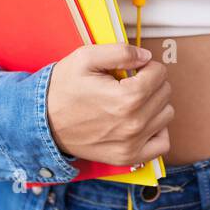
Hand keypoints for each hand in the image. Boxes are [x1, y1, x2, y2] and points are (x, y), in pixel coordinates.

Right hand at [45, 43, 172, 168]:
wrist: (42, 122)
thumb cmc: (63, 88)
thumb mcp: (85, 57)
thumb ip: (120, 51)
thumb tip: (146, 56)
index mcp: (126, 98)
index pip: (159, 73)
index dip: (146, 65)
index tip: (131, 69)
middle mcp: (133, 124)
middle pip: (164, 92)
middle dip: (151, 82)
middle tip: (129, 83)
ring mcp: (132, 144)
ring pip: (166, 115)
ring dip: (154, 104)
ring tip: (132, 101)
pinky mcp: (128, 158)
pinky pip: (162, 143)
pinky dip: (157, 130)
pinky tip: (141, 121)